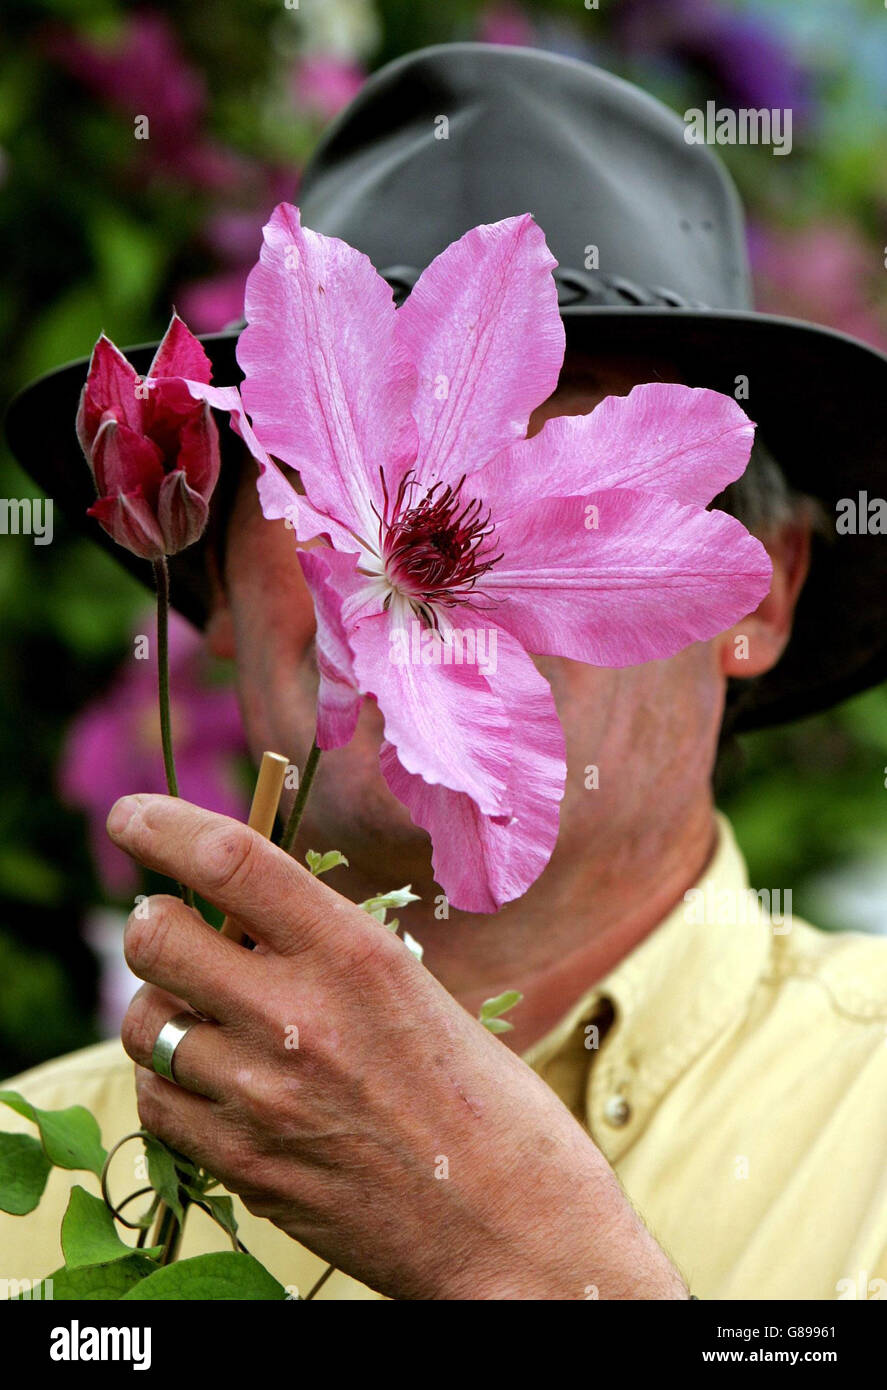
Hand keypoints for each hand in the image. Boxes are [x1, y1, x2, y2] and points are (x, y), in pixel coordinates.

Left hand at [110, 793, 686, 1299]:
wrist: (517, 1232)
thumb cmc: (486, 1104)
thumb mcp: (417, 993)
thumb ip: (326, 953)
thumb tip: (241, 919)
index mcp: (358, 955)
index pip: (230, 861)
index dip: (162, 826)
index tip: (132, 817)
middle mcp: (300, 1018)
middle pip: (157, 937)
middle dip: (155, 923)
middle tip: (178, 932)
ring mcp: (263, 1099)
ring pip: (145, 1021)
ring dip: (161, 1006)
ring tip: (206, 1016)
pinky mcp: (244, 1168)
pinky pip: (157, 1102)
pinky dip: (170, 1082)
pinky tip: (213, 1083)